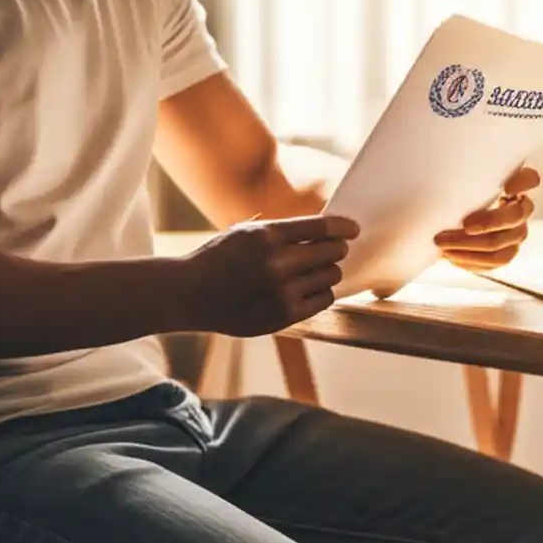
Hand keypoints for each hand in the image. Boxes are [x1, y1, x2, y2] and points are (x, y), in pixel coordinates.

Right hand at [181, 215, 359, 336]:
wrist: (189, 294)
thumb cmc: (218, 259)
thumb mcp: (244, 232)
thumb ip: (280, 230)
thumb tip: (322, 228)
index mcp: (267, 236)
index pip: (321, 228)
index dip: (343, 227)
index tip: (353, 230)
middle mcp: (276, 263)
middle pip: (331, 252)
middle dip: (336, 250)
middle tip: (335, 251)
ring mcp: (281, 291)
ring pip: (330, 276)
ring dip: (329, 271)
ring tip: (318, 270)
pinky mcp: (284, 315)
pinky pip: (324, 299)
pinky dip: (322, 291)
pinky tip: (312, 288)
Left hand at [434, 166, 539, 270]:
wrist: (456, 222)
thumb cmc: (460, 193)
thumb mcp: (462, 181)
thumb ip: (462, 176)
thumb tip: (442, 173)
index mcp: (515, 184)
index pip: (530, 179)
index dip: (522, 184)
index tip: (505, 188)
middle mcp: (521, 209)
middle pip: (516, 216)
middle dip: (490, 222)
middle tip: (464, 224)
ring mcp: (517, 233)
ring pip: (502, 243)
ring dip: (470, 244)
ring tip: (443, 243)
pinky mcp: (507, 253)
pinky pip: (495, 261)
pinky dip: (470, 258)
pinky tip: (450, 254)